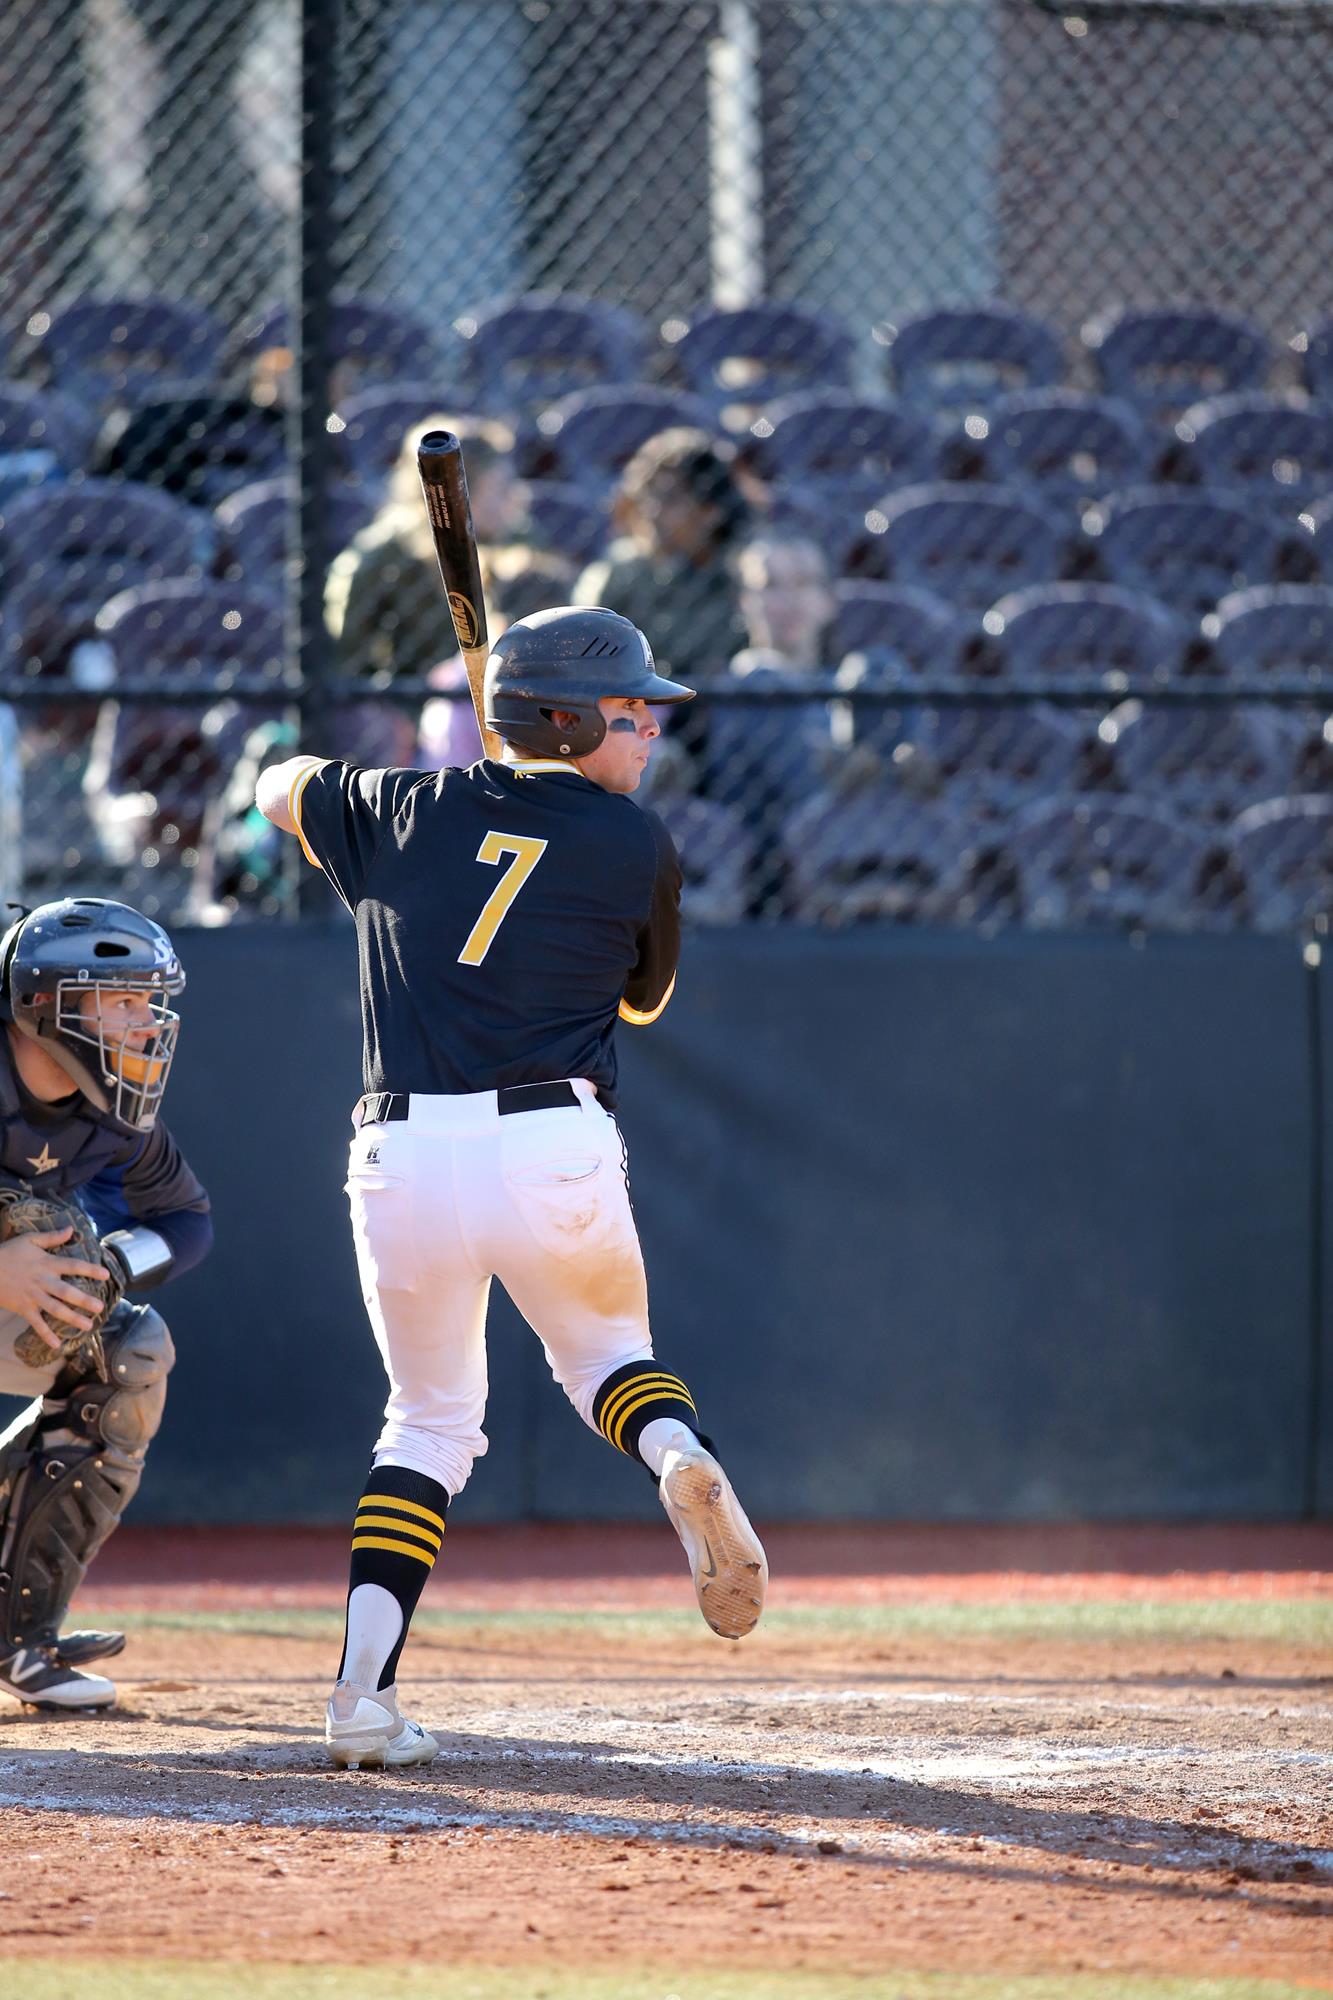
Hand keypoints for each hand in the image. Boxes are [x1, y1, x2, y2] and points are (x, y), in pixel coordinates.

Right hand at [0, 1228, 113, 1351]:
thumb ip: (51, 1237)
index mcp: (46, 1263)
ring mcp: (32, 1297)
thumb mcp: (29, 1240)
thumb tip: (71, 1229)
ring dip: (71, 1318)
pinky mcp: (23, 1308)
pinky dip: (45, 1334)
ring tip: (88, 1326)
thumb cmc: (8, 1253)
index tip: (106, 1275)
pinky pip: (35, 1323)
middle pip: (66, 1292)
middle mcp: (42, 1281)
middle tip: (100, 1307)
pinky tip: (57, 1344)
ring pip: (55, 1309)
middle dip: (83, 1300)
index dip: (89, 1270)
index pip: (72, 1266)